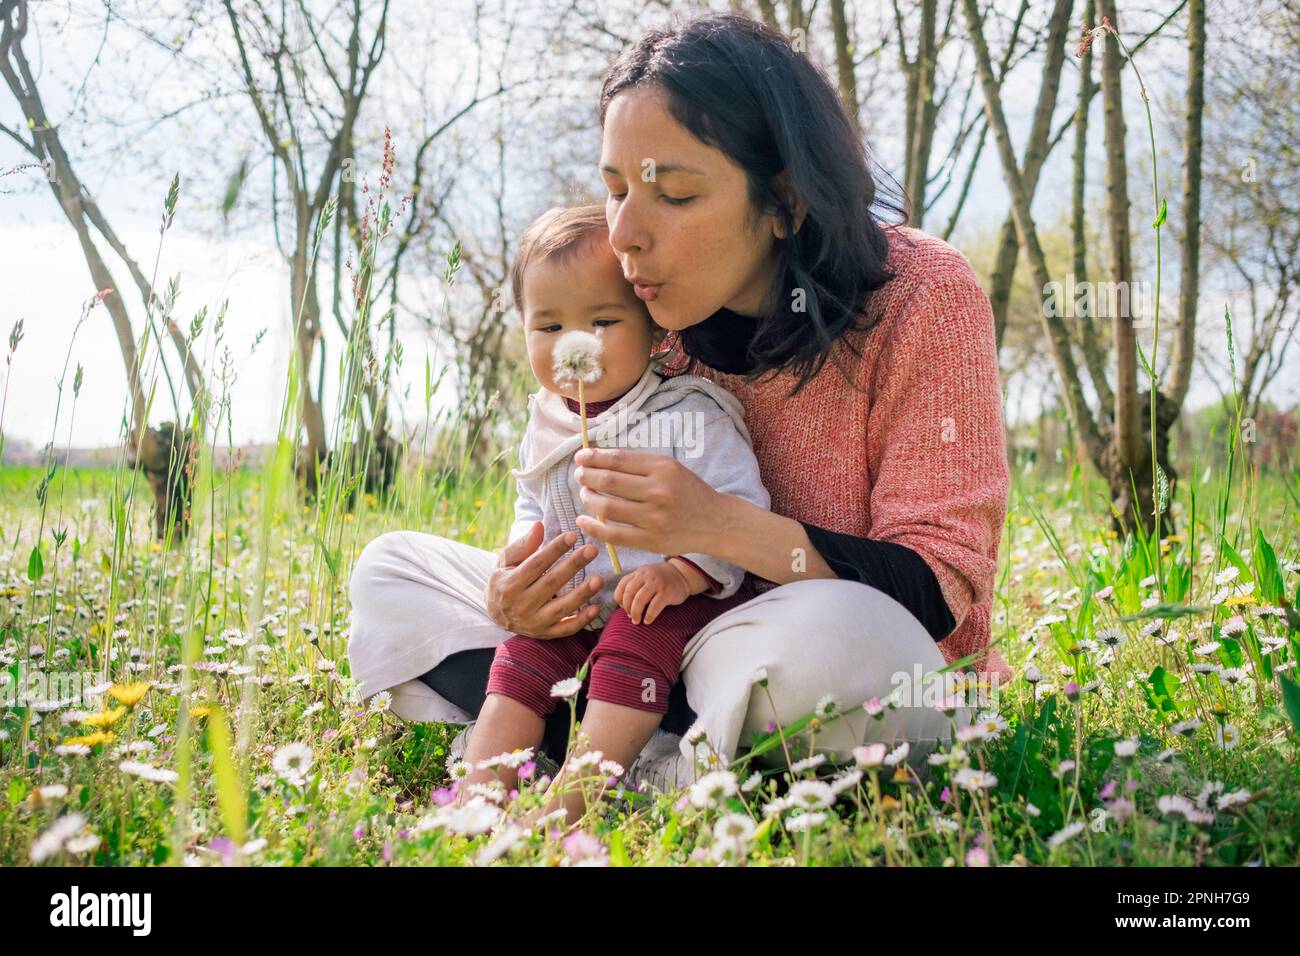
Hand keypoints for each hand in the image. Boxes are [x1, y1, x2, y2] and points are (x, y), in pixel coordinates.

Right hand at [484, 522, 604, 638]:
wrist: (496, 614)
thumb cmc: (505, 580)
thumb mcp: (506, 561)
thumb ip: (523, 545)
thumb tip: (539, 525)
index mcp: (510, 584)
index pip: (536, 564)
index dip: (555, 549)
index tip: (573, 535)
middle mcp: (521, 605)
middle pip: (551, 583)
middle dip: (573, 565)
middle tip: (592, 550)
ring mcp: (534, 622)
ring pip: (561, 608)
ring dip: (581, 594)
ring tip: (599, 579)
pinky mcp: (545, 633)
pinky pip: (565, 629)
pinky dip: (581, 620)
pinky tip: (595, 608)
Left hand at [572, 447, 722, 556]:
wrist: (714, 521)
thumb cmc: (687, 491)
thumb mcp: (670, 468)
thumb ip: (638, 465)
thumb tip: (598, 460)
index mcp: (663, 468)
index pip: (618, 460)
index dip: (593, 458)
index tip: (581, 457)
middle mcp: (658, 492)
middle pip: (608, 481)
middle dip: (586, 476)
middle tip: (579, 475)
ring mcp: (654, 518)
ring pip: (607, 507)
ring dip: (588, 498)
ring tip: (585, 493)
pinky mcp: (650, 541)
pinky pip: (612, 534)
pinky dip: (593, 526)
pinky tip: (583, 519)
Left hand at [614, 561, 691, 625]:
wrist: (682, 575)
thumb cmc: (662, 579)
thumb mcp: (647, 576)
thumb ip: (635, 585)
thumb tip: (623, 606)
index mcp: (639, 573)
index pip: (622, 585)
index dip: (619, 598)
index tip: (622, 607)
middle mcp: (646, 576)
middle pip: (629, 593)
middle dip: (627, 608)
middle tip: (630, 616)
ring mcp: (657, 583)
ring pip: (639, 600)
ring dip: (635, 613)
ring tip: (637, 621)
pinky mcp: (666, 592)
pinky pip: (654, 607)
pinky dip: (649, 616)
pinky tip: (648, 620)